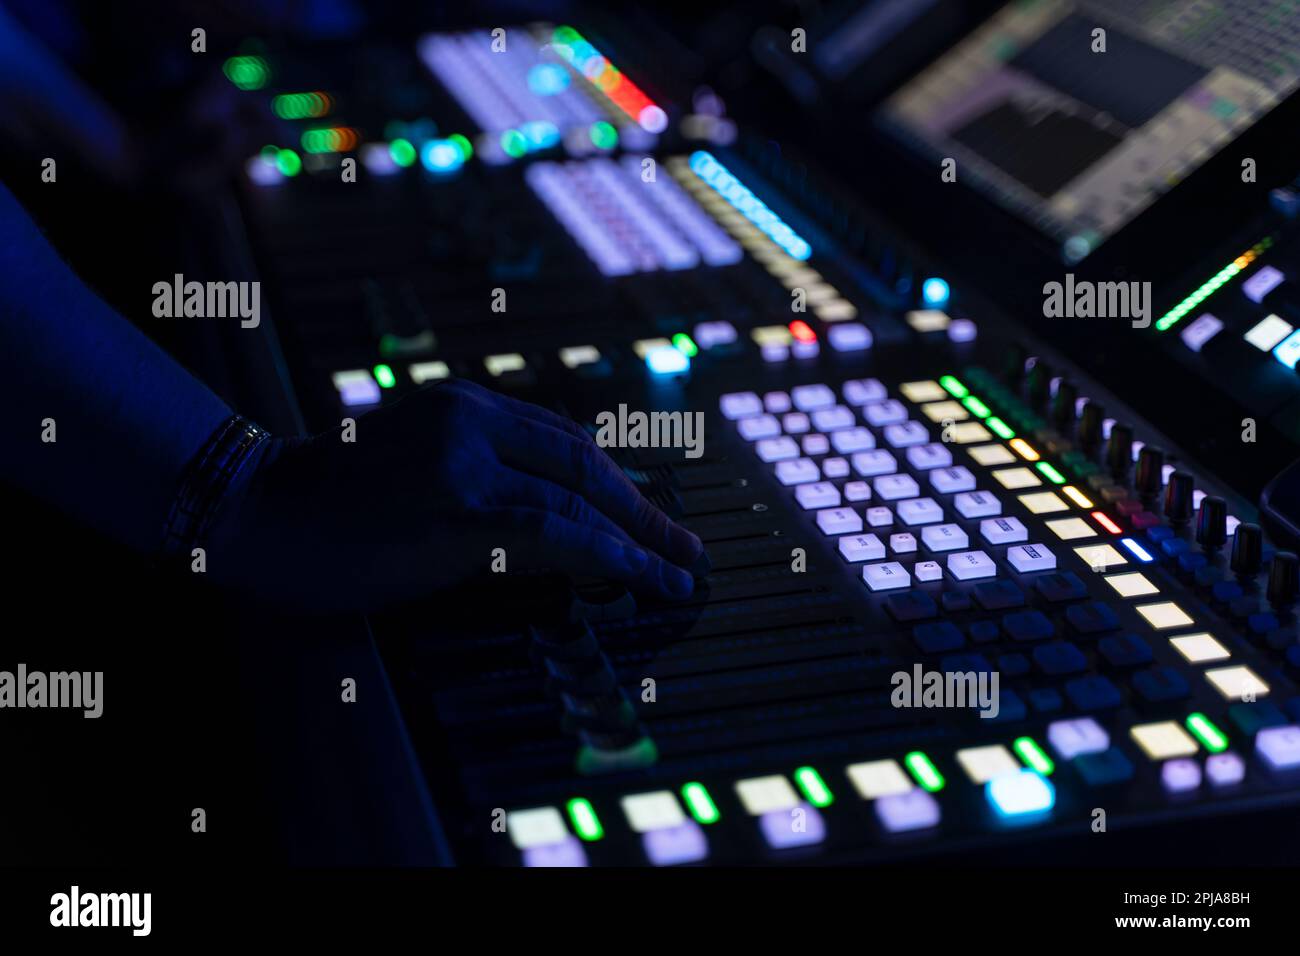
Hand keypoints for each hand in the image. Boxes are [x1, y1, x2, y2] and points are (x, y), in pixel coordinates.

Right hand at [205, 380, 703, 610]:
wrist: (257, 511)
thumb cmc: (329, 500)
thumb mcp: (411, 459)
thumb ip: (473, 466)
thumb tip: (545, 513)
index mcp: (466, 404)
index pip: (564, 440)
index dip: (617, 481)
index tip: (651, 513)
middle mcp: (474, 422)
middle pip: (585, 464)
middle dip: (645, 510)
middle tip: (688, 547)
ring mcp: (467, 464)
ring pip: (580, 500)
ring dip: (643, 541)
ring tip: (683, 573)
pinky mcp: (458, 511)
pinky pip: (556, 534)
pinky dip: (612, 557)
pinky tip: (647, 578)